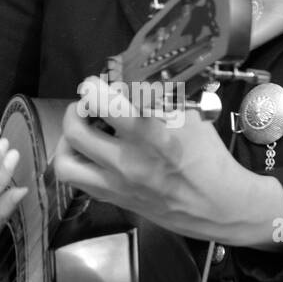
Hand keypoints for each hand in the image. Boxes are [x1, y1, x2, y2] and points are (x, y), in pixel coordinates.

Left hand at [53, 77, 282, 249]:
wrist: (217, 205)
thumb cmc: (207, 156)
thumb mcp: (190, 116)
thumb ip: (158, 95)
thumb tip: (133, 76)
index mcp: (146, 133)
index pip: (100, 100)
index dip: (93, 85)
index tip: (99, 83)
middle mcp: (125, 160)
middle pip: (74, 128)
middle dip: (77, 109)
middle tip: (89, 105)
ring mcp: (116, 184)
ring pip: (65, 162)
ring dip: (68, 141)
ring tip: (82, 132)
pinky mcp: (114, 200)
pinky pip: (77, 183)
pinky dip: (77, 163)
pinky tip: (92, 154)